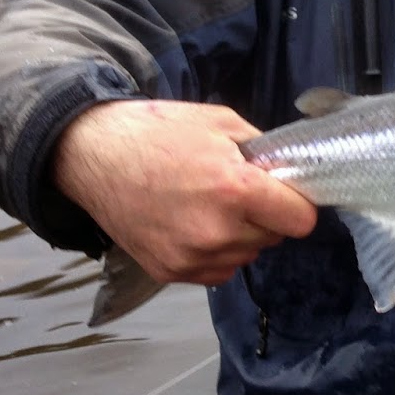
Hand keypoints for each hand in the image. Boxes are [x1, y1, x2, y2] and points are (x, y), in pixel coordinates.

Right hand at [52, 100, 317, 286]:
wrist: (94, 154)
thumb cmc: (159, 131)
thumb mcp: (222, 123)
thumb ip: (264, 153)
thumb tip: (289, 174)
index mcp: (234, 190)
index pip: (301, 220)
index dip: (296, 204)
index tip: (284, 194)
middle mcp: (216, 232)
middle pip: (274, 238)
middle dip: (265, 216)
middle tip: (236, 192)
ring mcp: (191, 257)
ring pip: (246, 255)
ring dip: (240, 236)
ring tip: (208, 205)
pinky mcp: (169, 272)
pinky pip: (217, 270)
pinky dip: (215, 252)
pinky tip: (193, 224)